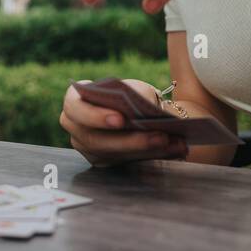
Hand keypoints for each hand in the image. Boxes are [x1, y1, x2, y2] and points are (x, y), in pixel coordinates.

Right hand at [59, 78, 186, 165]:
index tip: (121, 119)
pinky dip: (153, 155)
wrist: (137, 108)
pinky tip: (175, 149)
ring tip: (173, 142)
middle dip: (131, 140)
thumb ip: (133, 96)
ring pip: (114, 155)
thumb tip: (146, 113)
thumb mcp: (133, 88)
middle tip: (160, 136)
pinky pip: (127, 162)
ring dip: (146, 150)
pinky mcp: (104, 162)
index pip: (74, 108)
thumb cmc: (130, 94)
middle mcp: (76, 128)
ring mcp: (87, 148)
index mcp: (74, 101)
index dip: (95, 116)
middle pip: (96, 139)